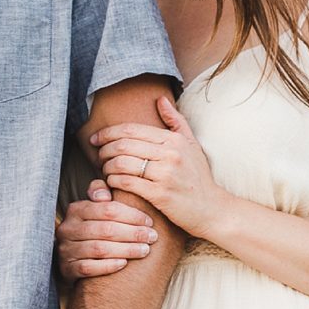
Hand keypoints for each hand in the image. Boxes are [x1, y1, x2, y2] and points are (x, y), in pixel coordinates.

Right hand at [56, 180, 158, 281]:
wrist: (72, 258)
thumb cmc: (92, 229)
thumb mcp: (94, 208)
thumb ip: (101, 193)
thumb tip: (105, 194)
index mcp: (76, 210)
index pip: (108, 210)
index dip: (132, 215)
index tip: (149, 222)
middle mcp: (68, 229)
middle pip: (106, 229)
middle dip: (133, 233)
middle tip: (152, 237)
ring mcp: (66, 250)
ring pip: (99, 249)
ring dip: (126, 250)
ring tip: (144, 250)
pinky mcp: (67, 268)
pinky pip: (89, 267)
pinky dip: (108, 266)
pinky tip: (124, 264)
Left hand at [92, 96, 228, 237]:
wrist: (212, 208)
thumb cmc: (198, 177)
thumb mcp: (192, 145)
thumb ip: (176, 121)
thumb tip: (160, 99)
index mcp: (174, 140)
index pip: (131, 130)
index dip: (107, 133)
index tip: (96, 139)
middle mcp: (170, 154)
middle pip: (122, 145)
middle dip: (103, 150)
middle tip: (98, 156)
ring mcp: (165, 174)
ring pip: (121, 164)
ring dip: (106, 167)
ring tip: (105, 170)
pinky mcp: (160, 194)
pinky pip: (126, 182)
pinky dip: (113, 181)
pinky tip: (112, 182)